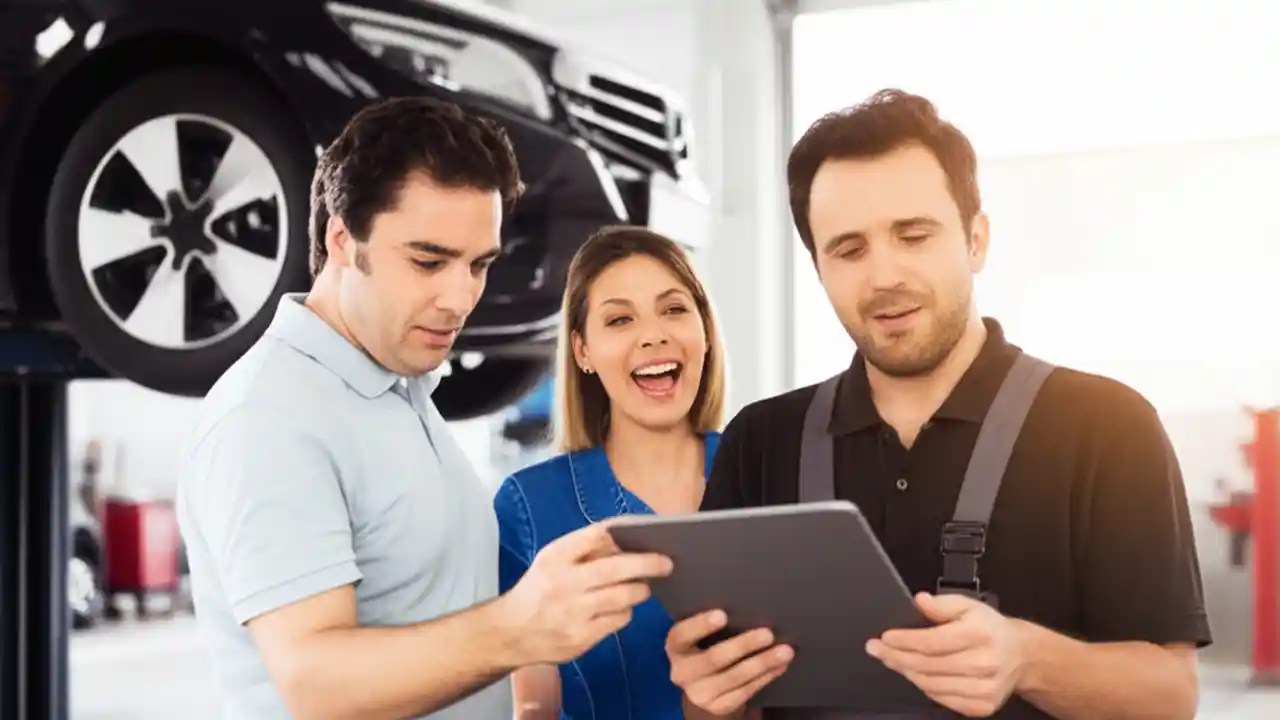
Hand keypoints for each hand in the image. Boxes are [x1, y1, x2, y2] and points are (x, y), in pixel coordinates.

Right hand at [500, 522, 672, 665]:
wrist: (510, 633)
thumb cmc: (539, 590)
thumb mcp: (552, 561)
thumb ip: (584, 550)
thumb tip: (627, 540)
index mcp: (555, 557)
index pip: (597, 535)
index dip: (626, 531)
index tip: (647, 531)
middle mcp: (564, 582)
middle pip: (617, 568)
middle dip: (648, 563)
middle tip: (667, 563)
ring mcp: (573, 612)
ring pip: (623, 597)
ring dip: (639, 590)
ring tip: (643, 587)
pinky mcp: (581, 637)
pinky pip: (618, 620)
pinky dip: (624, 612)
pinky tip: (621, 608)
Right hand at [666, 609, 793, 715]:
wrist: (705, 686)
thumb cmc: (707, 646)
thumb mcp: (701, 636)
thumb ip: (714, 622)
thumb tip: (749, 604)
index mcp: (676, 647)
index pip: (681, 635)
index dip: (700, 625)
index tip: (723, 614)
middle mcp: (682, 672)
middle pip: (713, 659)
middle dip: (743, 645)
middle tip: (768, 633)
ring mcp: (699, 694)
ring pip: (734, 678)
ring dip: (762, 663)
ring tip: (785, 651)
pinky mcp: (718, 706)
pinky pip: (745, 692)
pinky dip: (765, 677)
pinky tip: (780, 666)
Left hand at [866, 592, 1025, 717]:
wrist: (1020, 655)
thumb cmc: (990, 628)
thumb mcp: (967, 605)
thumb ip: (941, 603)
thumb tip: (919, 600)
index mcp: (980, 634)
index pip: (932, 641)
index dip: (904, 641)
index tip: (884, 637)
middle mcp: (984, 663)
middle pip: (927, 665)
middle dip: (896, 656)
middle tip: (876, 649)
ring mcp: (984, 688)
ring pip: (931, 684)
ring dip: (906, 672)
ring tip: (891, 659)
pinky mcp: (982, 705)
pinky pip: (942, 699)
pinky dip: (924, 686)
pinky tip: (915, 674)